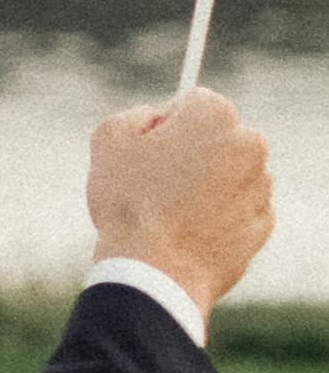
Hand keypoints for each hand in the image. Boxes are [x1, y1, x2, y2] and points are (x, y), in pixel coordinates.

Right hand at [87, 88, 273, 318]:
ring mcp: (260, 188)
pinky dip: (218, 216)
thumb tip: (155, 117)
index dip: (169, 122)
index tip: (153, 148)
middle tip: (160, 181)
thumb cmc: (130, 203)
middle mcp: (249, 146)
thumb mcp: (109, 140)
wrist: (156, 272)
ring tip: (171, 212)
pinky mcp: (262, 224)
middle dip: (195, 152)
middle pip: (219, 137)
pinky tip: (189, 231)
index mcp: (215, 117)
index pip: (195, 101)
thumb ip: (135, 115)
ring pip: (231, 175)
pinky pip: (238, 210)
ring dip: (208, 185)